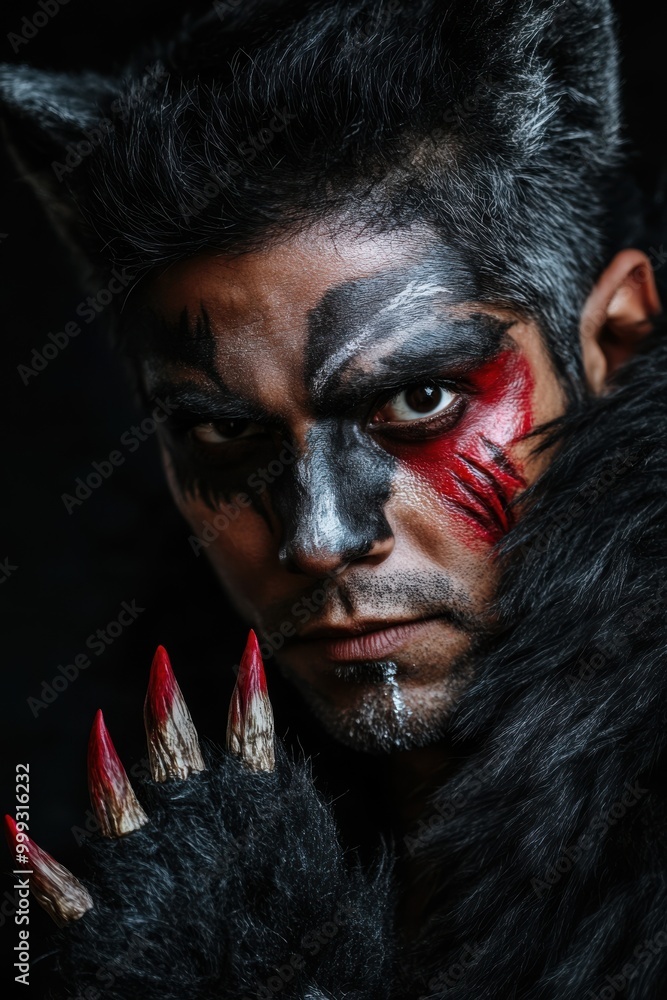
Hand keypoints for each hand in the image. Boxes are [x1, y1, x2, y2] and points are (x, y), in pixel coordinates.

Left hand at [5, 634, 390, 999]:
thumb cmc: (318, 968)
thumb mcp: (342, 901)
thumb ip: (327, 853)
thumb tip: (345, 818)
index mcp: (257, 823)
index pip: (254, 739)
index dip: (248, 691)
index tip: (247, 649)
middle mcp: (201, 834)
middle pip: (180, 754)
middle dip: (168, 706)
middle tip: (159, 663)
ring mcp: (152, 872)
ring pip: (121, 802)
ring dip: (106, 764)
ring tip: (94, 729)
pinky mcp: (109, 919)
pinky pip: (59, 889)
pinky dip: (30, 860)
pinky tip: (9, 827)